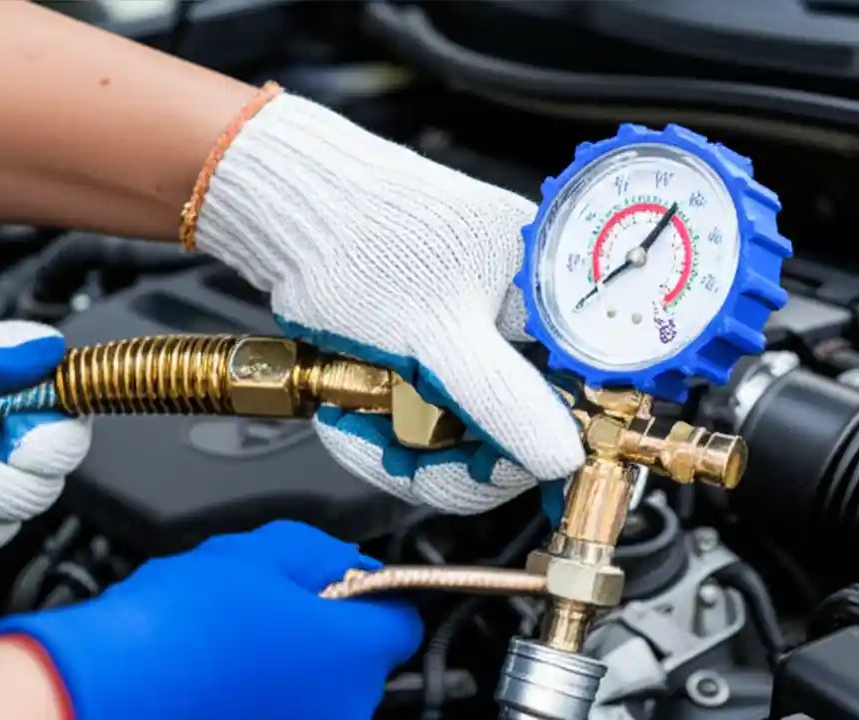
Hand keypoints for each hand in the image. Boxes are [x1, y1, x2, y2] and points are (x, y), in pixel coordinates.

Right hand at [0, 520, 420, 719]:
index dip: (372, 595)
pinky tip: (223, 679)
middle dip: (325, 631)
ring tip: (234, 645)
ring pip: (320, 691)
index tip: (344, 586)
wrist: (110, 689)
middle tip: (270, 608)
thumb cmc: (179, 625)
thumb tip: (344, 565)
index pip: (401, 619)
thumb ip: (321, 554)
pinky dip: (265, 699)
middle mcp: (345, 708)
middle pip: (360, 659)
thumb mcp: (261, 552)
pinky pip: (288, 713)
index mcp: (355, 651)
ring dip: (293, 669)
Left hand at [196, 91, 584, 513]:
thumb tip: (564, 457)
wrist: (290, 204)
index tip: (468, 473)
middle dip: (438, 452)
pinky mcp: (433, 339)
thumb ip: (505, 400)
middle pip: (509, 427)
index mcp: (548, 296)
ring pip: (460, 426)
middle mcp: (521, 313)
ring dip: (398, 438)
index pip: (569, 403)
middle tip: (384, 445)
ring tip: (349, 415)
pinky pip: (426, 405)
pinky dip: (384, 417)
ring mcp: (475, 327)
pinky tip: (346, 408)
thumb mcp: (437, 334)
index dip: (522, 454)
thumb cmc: (363, 240)